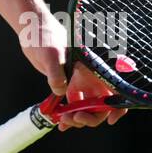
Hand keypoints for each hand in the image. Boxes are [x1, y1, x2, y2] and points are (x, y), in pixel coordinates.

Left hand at [20, 9, 127, 130]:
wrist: (32, 30)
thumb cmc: (45, 36)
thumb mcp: (51, 55)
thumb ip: (56, 74)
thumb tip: (60, 91)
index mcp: (94, 67)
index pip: (116, 89)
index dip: (118, 106)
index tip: (109, 120)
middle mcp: (90, 75)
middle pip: (101, 104)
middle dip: (90, 116)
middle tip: (74, 119)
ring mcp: (80, 80)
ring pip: (86, 106)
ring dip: (78, 117)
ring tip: (63, 122)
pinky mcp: (68, 84)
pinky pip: (72, 104)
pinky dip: (68, 114)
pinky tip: (59, 120)